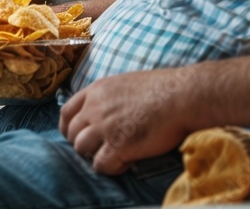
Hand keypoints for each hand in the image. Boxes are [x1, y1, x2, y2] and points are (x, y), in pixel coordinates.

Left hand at [59, 67, 195, 174]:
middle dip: (82, 143)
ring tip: (115, 154)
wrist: (182, 96)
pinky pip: (100, 165)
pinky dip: (110, 167)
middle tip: (100, 148)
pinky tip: (126, 162)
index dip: (68, 127)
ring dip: (95, 155)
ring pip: (81, 149)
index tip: (73, 135)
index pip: (67, 112)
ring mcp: (105, 127)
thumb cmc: (164, 89)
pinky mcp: (119, 146)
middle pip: (73, 133)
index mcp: (97, 91)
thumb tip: (106, 110)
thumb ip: (110, 96)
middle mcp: (96, 108)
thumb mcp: (127, 83)